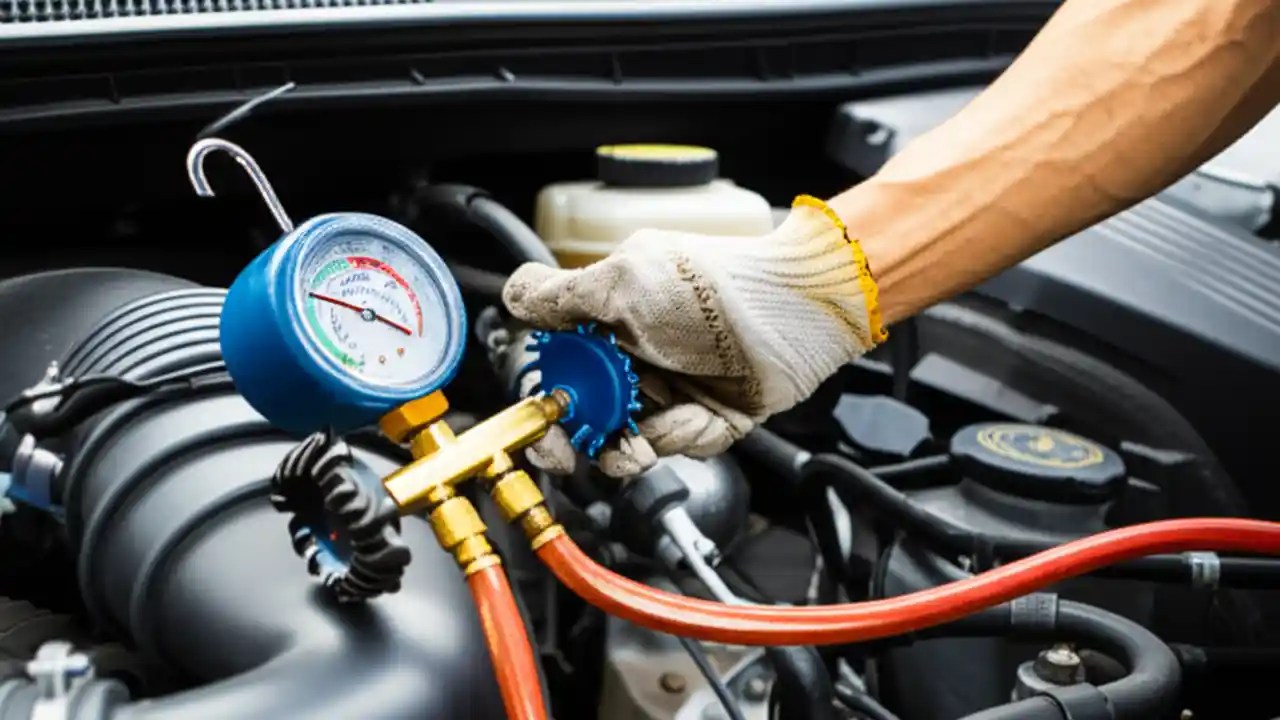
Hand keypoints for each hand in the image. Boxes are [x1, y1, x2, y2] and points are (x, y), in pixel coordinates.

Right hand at [503, 196, 885, 476]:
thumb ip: (562, 295)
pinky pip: (678, 446)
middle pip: (587, 419)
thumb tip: (514, 297)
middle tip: (591, 446)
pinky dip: (686, 435)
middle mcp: (633, 359)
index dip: (545, 399)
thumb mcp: (624, 280)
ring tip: (650, 437)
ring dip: (635, 445)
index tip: (543, 421)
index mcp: (606, 322)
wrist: (794, 310)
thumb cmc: (715, 287)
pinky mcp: (705, 419)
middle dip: (586, 439)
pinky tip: (700, 413)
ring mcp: (669, 390)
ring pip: (629, 443)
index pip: (557, 369)